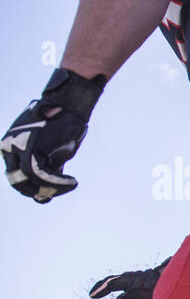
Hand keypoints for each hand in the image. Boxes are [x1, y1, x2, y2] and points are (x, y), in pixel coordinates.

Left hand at [2, 69, 105, 202]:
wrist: (69, 102)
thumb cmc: (63, 123)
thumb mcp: (51, 148)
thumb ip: (45, 166)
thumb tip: (45, 191)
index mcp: (9, 144)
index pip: (15, 175)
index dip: (31, 188)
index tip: (47, 194)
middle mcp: (8, 145)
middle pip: (16, 181)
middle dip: (35, 192)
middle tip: (52, 195)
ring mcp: (17, 147)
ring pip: (28, 180)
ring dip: (50, 189)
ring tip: (69, 185)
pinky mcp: (30, 149)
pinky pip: (41, 176)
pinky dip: (58, 183)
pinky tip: (72, 182)